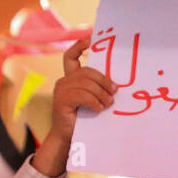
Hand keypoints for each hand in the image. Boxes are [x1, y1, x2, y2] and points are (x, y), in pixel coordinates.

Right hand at [32, 39, 117, 177]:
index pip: (71, 56)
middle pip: (87, 72)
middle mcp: (64, 81)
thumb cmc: (84, 120)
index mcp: (71, 78)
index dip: (80, 46)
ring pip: (87, 84)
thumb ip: (97, 89)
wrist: (69, 138)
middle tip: (115, 92)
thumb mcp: (92, 100)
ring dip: (102, 95)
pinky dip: (94, 102)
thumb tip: (116, 86)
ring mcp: (61, 90)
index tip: (91, 39)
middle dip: (104, 81)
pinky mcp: (61, 100)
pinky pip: (83, 95)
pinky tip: (99, 109)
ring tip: (107, 105)